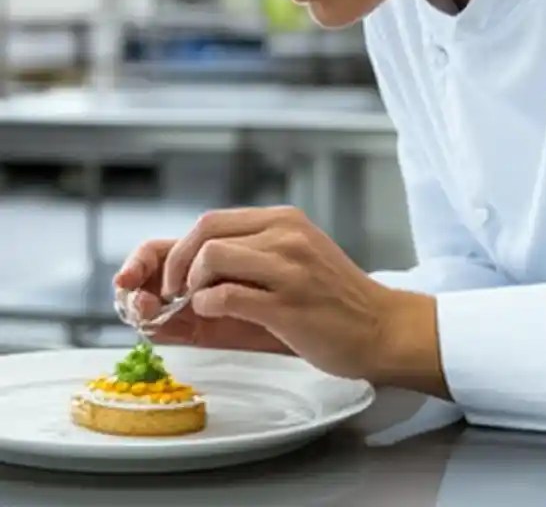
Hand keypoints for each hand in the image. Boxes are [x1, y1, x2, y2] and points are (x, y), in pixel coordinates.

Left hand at [114, 206, 423, 384]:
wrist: (383, 329)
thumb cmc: (333, 304)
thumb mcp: (292, 265)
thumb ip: (243, 262)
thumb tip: (173, 277)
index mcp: (285, 222)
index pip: (210, 220)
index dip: (172, 248)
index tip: (159, 276)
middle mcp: (288, 235)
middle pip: (204, 231)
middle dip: (173, 264)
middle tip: (172, 294)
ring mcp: (291, 267)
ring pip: (212, 257)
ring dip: (191, 286)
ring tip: (198, 306)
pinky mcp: (290, 303)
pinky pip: (227, 294)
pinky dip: (209, 304)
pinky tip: (217, 313)